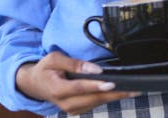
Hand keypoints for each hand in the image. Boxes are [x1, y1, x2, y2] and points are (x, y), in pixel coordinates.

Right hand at [15, 52, 138, 114]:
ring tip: (133, 90)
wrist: (34, 84)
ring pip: (96, 103)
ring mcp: (70, 108)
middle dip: (114, 94)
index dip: (96, 86)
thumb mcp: (54, 59)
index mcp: (57, 89)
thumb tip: (95, 69)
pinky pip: (94, 104)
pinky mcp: (76, 109)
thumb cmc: (45, 69)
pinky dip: (108, 98)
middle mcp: (64, 103)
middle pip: (92, 99)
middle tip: (133, 89)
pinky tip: (121, 92)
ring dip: (114, 97)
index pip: (79, 88)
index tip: (111, 83)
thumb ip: (74, 63)